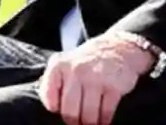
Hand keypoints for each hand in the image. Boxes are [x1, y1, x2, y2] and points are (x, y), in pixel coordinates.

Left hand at [38, 34, 154, 124]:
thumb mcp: (63, 65)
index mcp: (58, 66)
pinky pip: (106, 113)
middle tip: (77, 122)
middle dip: (74, 122)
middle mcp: (75, 71)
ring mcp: (95, 78)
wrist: (117, 48)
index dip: (56, 110)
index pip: (49, 99)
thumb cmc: (86, 62)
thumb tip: (51, 108)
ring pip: (88, 116)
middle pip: (70, 111)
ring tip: (90, 122)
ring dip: (90, 123)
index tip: (61, 111)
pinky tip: (103, 119)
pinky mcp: (113, 86)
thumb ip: (52, 83)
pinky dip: (104, 120)